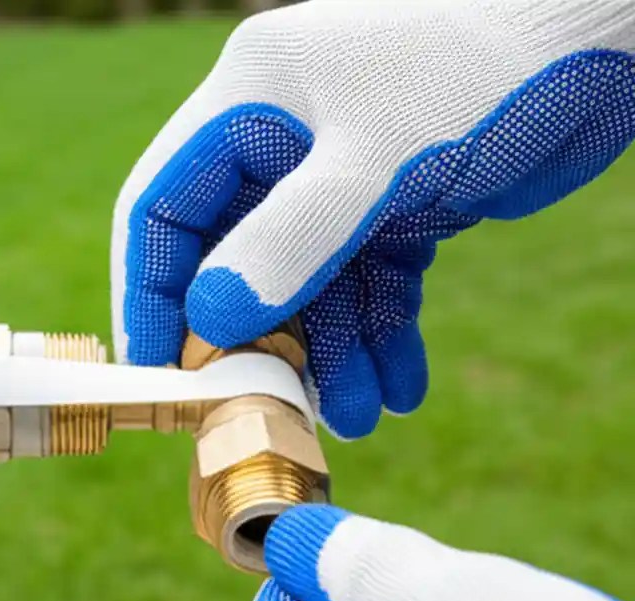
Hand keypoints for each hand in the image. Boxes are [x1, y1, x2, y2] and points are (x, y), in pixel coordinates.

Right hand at [111, 0, 634, 437]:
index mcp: (251, 99)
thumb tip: (209, 321)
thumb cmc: (485, 72)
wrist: (602, 45)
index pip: (163, 205)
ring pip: (310, 283)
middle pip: (235, 256)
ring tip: (362, 414)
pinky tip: (399, 387)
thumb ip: (290, 243)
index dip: (150, 291)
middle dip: (260, 340)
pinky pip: (369, 281)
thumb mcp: (377, 162)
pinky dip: (381, 333)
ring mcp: (341, 172)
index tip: (158, 372)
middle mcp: (283, 137)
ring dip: (332, 352)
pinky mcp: (397, 202)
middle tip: (272, 407)